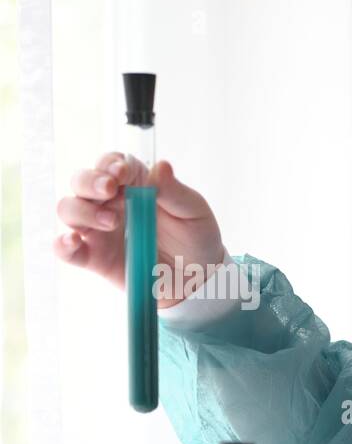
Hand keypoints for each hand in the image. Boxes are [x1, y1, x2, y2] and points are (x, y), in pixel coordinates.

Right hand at [54, 154, 225, 307]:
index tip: (121, 172)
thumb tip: (161, 166)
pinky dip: (62, 244)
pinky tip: (73, 241)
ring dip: (82, 211)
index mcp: (134, 184)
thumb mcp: (194, 213)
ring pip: (69, 209)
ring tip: (111, 222)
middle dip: (90, 181)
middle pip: (81, 182)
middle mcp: (109, 202)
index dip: (110, 164)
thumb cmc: (196, 238)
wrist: (198, 279)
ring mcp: (98, 229)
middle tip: (111, 190)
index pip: (111, 164)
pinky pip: (66, 249)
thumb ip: (175, 192)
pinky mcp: (94, 257)